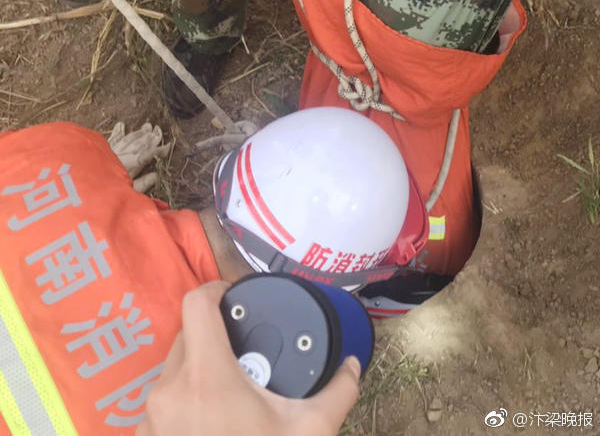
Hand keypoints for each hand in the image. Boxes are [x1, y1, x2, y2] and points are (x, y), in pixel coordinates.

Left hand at [108, 122, 169, 191]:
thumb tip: (155, 176)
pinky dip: (117, 132)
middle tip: (158, 131)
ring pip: (127, 140)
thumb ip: (142, 183)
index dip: (157, 150)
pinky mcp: (102, 152)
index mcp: (128, 167)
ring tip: (147, 127)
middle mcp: (120, 156)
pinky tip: (121, 125)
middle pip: (137, 144)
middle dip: (149, 138)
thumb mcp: (129, 192)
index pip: (146, 155)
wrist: (84, 191)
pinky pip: (111, 140)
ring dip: (138, 133)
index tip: (167, 147)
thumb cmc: (108, 194)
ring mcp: (111, 152)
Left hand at [136, 282, 360, 435]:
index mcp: (206, 378)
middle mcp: (168, 391)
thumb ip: (335, 394)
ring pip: (172, 368)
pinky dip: (184, 398)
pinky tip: (209, 420)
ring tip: (230, 391)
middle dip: (213, 335)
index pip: (196, 304)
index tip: (236, 296)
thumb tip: (352, 366)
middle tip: (245, 353)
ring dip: (198, 368)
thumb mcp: (307, 435)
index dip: (216, 289)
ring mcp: (150, 418)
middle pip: (186, 335)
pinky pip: (162, 400)